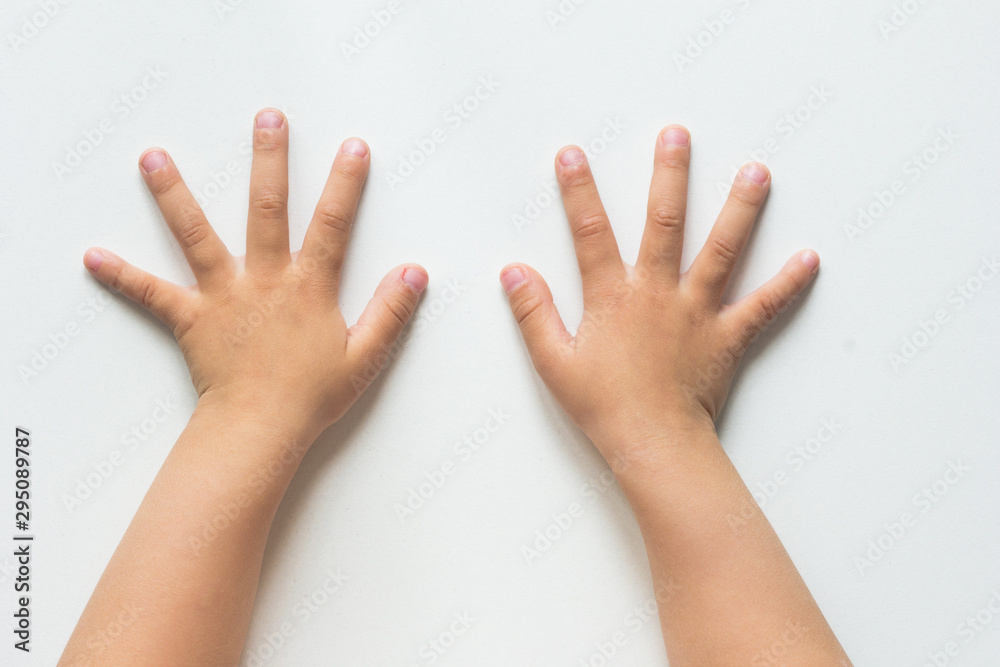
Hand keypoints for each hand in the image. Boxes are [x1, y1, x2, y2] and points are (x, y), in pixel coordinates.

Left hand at [84, 109, 427, 438]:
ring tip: (153, 157)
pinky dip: (122, 275)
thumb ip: (390, 312)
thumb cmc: (311, 397)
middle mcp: (263, 280)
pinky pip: (152, 293)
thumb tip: (414, 273)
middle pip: (266, 209)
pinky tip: (93, 256)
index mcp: (307, 287)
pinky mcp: (191, 319)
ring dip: (174, 194)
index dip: (345, 185)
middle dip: (270, 160)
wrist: (260, 431)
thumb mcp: (364, 357)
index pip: (332, 225)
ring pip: (196, 235)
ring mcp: (222, 296)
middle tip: (267, 118)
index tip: (352, 148)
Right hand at [501, 125, 817, 461]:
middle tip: (678, 135)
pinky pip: (762, 306)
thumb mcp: (554, 361)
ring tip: (757, 172)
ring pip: (723, 250)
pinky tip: (809, 258)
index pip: (591, 233)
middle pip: (665, 223)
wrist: (653, 443)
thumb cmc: (603, 406)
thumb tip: (514, 272)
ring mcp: (698, 312)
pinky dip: (786, 283)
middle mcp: (659, 293)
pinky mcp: (727, 337)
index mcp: (614, 297)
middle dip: (670, 175)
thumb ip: (534, 312)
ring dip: (740, 209)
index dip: (578, 192)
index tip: (572, 154)